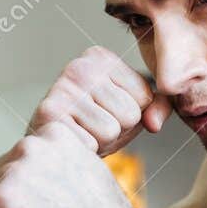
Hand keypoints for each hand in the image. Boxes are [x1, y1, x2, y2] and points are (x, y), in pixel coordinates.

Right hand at [25, 46, 172, 155]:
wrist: (52, 144)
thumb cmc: (94, 125)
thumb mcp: (131, 110)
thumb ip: (157, 109)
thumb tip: (153, 124)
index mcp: (102, 58)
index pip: (145, 96)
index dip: (132, 115)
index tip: (108, 112)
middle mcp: (80, 66)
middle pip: (130, 114)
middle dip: (117, 129)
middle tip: (93, 126)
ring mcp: (62, 88)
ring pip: (111, 130)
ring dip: (101, 141)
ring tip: (84, 132)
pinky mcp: (49, 113)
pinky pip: (90, 143)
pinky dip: (86, 150)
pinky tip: (72, 139)